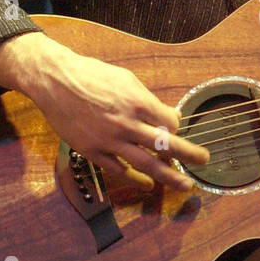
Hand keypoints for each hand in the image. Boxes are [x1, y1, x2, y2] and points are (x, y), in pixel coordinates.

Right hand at [0, 33, 208, 191]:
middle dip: (189, 154)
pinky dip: (135, 180)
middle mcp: (127, 124)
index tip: (175, 128)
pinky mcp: (93, 151)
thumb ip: (147, 99)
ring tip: (185, 184)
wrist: (55, 80)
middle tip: (204, 160)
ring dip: (169, 176)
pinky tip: (148, 185)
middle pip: (166, 145)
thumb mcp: (126, 78)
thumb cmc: (91, 75)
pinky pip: (119, 171)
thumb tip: (166, 115)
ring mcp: (110, 140)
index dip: (176, 126)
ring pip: (146, 164)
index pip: (170, 122)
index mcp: (138, 102)